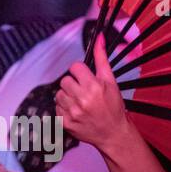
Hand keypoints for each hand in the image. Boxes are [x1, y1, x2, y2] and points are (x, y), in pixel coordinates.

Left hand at [54, 34, 129, 149]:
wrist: (114, 134)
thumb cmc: (113, 106)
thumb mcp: (111, 81)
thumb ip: (102, 58)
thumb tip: (98, 37)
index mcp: (94, 87)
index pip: (74, 67)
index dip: (80, 72)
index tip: (87, 79)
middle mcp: (82, 99)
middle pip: (65, 80)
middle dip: (73, 84)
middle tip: (84, 92)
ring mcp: (73, 112)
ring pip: (59, 94)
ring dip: (67, 96)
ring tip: (80, 103)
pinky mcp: (65, 123)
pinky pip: (56, 108)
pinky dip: (64, 109)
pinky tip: (76, 112)